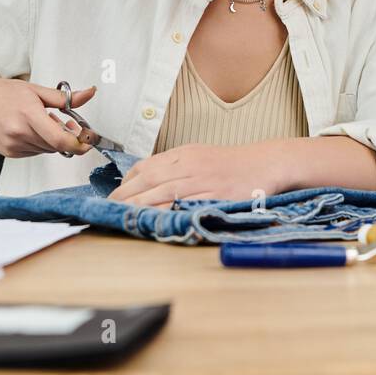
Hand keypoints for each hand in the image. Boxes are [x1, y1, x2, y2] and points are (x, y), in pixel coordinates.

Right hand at [0, 76, 96, 158]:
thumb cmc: (3, 93)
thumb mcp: (36, 90)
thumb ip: (65, 98)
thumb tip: (89, 93)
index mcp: (28, 114)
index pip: (60, 139)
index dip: (79, 143)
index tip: (89, 140)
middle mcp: (19, 133)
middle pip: (56, 145)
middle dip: (68, 137)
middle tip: (69, 123)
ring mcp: (13, 145)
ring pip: (47, 150)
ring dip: (53, 139)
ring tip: (43, 121)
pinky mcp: (9, 153)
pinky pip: (35, 152)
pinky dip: (40, 143)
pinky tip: (31, 129)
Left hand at [108, 141, 289, 207]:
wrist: (266, 162)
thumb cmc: (233, 163)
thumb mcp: (200, 156)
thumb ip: (176, 167)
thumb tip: (149, 180)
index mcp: (184, 154)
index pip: (146, 166)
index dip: (127, 182)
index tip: (116, 195)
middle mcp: (189, 165)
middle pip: (148, 180)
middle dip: (125, 196)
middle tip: (109, 209)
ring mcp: (202, 181)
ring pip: (162, 193)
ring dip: (139, 206)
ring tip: (122, 217)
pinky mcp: (215, 196)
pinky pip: (185, 205)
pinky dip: (167, 212)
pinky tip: (154, 220)